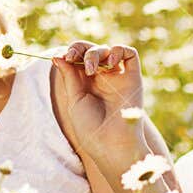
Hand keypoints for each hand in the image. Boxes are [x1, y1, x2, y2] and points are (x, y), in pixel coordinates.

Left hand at [50, 41, 146, 159]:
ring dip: (96, 52)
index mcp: (87, 84)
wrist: (111, 144)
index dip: (72, 53)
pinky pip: (130, 54)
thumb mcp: (74, 99)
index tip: (64, 57)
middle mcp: (103, 79)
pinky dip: (118, 50)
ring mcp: (118, 77)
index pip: (79, 58)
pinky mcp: (133, 78)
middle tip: (74, 57)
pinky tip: (109, 62)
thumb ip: (69, 76)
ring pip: (108, 50)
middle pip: (92, 50)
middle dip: (81, 48)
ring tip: (92, 69)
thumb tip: (58, 55)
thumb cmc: (91, 128)